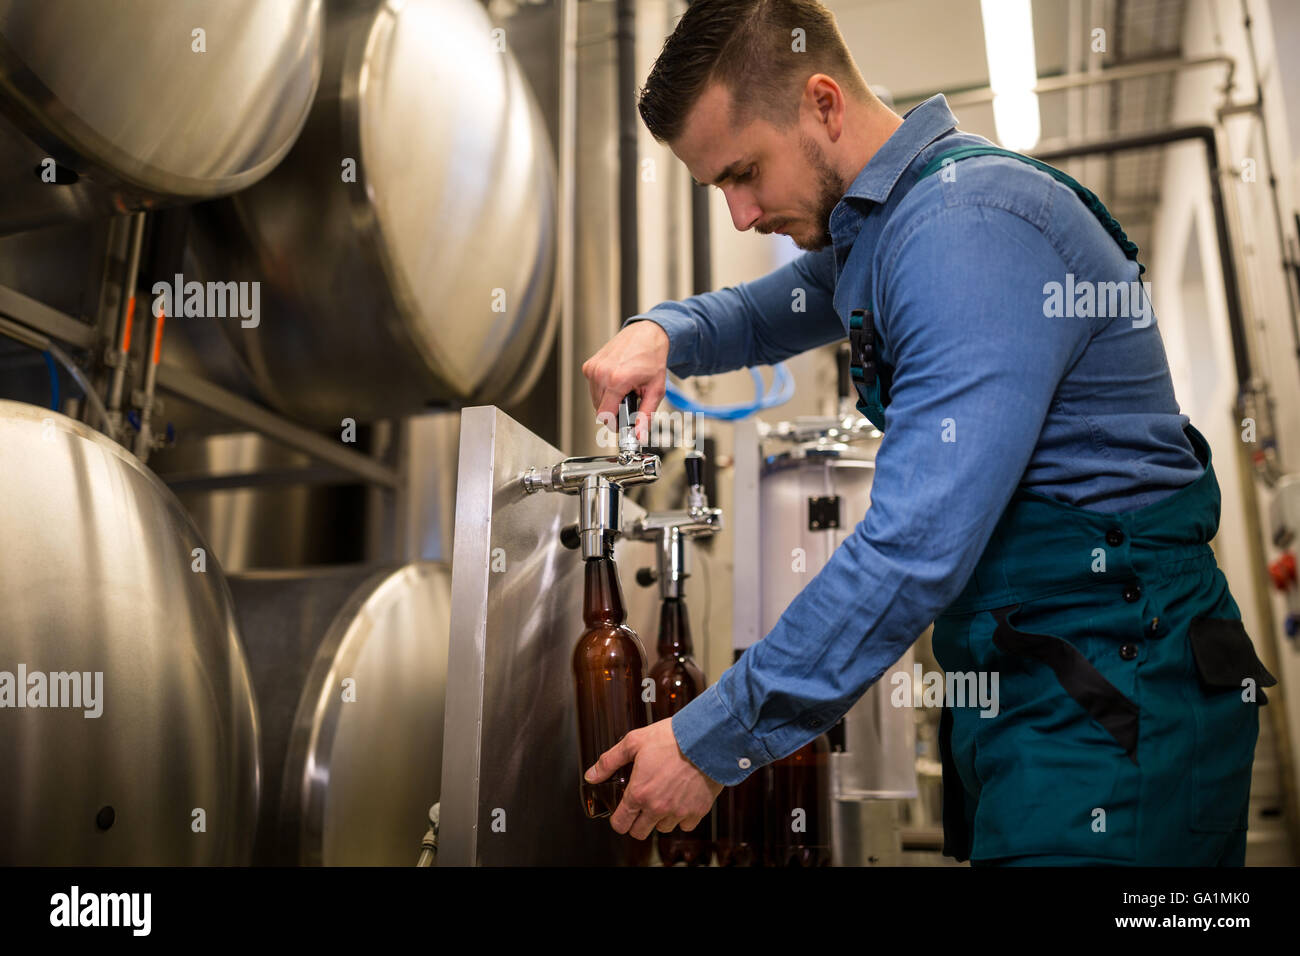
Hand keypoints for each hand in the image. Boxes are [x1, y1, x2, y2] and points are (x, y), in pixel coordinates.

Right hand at [581, 321, 669, 443]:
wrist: (646, 334)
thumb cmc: (652, 358)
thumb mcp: (655, 390)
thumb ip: (646, 415)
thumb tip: (640, 434)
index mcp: (616, 380)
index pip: (604, 415)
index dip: (614, 423)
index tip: (622, 423)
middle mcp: (601, 373)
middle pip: (599, 409)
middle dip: (613, 410)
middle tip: (628, 401)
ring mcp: (593, 368)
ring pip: (594, 399)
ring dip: (607, 399)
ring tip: (623, 389)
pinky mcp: (589, 365)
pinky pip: (592, 387)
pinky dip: (603, 388)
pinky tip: (615, 381)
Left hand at [585, 718, 723, 839]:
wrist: (706, 738)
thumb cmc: (672, 738)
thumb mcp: (634, 742)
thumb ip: (609, 761)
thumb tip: (592, 774)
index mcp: (639, 793)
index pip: (620, 824)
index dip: (618, 820)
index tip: (622, 813)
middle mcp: (657, 807)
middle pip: (639, 832)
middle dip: (637, 822)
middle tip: (641, 806)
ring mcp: (678, 812)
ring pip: (663, 828)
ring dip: (660, 818)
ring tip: (663, 797)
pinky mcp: (698, 811)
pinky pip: (685, 825)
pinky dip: (682, 816)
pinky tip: (680, 799)